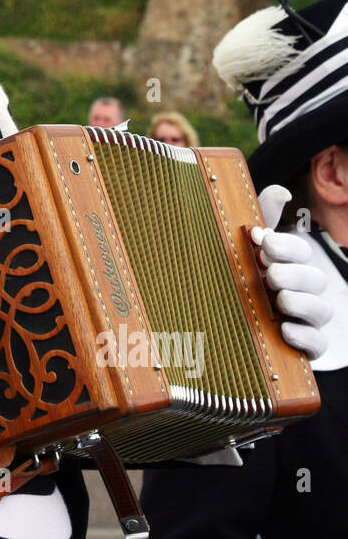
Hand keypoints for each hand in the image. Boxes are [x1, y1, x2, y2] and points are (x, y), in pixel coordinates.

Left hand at [251, 185, 331, 361]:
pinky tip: (285, 330)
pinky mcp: (302, 348)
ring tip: (280, 299)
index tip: (260, 241)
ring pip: (322, 310)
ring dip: (302, 303)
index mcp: (289, 265)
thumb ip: (261, 218)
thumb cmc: (235, 280)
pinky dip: (305, 337)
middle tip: (269, 273)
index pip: (300, 251)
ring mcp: (305, 320)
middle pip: (315, 279)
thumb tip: (282, 191)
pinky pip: (317, 345)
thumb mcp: (243, 250)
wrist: (216, 327)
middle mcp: (302, 291)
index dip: (284, 245)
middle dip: (294, 273)